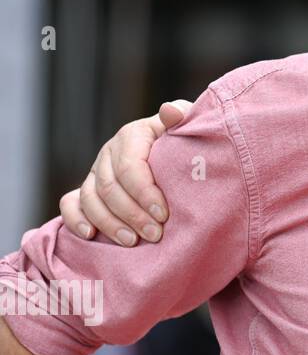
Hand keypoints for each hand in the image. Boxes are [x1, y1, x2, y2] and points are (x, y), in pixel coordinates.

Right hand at [59, 100, 193, 245]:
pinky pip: (70, 203)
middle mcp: (109, 152)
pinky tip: (90, 236)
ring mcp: (95, 171)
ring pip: (90, 198)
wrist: (178, 152)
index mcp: (133, 135)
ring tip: (132, 242)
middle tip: (155, 235)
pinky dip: (75, 220)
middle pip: (110, 187)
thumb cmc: (187, 142)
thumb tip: (170, 111)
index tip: (164, 214)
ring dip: (109, 223)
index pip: (131, 166)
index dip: (145, 192)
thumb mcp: (191, 127)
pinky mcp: (87, 188)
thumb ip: (183, 120)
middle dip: (132, 214)